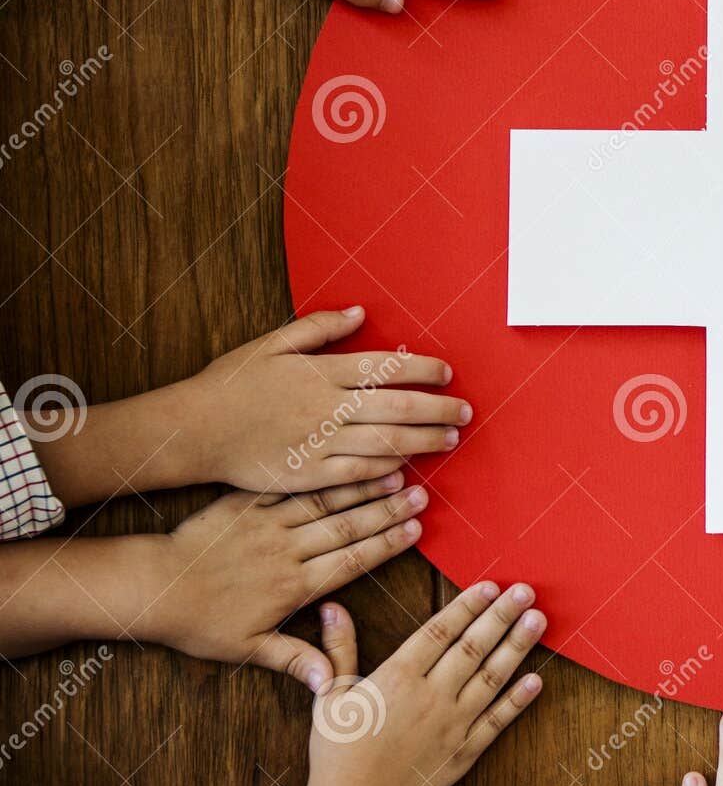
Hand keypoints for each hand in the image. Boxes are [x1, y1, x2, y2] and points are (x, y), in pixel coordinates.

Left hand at [141, 474, 427, 687]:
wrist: (154, 588)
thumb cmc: (200, 625)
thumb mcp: (247, 650)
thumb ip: (294, 660)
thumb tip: (331, 685)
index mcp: (292, 587)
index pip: (351, 562)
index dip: (387, 545)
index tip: (416, 531)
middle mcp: (287, 551)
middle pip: (347, 528)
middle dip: (388, 511)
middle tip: (421, 497)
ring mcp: (267, 524)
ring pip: (324, 503)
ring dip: (362, 488)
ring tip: (395, 473)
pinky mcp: (246, 505)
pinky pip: (289, 486)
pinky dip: (319, 475)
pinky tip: (341, 460)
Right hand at [178, 307, 467, 490]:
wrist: (193, 430)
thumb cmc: (232, 384)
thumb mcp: (271, 344)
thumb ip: (318, 327)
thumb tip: (360, 311)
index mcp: (321, 372)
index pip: (385, 366)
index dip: (422, 369)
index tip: (447, 373)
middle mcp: (326, 406)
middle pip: (396, 406)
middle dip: (438, 408)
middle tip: (465, 411)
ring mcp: (319, 442)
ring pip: (384, 441)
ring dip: (423, 440)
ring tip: (450, 439)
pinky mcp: (308, 474)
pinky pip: (357, 472)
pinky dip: (386, 469)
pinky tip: (407, 468)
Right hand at [307, 584, 544, 785]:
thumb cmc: (339, 753)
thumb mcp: (330, 695)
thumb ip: (338, 648)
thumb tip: (331, 606)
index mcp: (398, 677)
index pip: (441, 631)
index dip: (467, 605)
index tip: (491, 585)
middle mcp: (431, 695)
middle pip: (473, 647)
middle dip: (501, 615)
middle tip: (526, 590)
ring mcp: (452, 724)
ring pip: (491, 677)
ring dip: (517, 647)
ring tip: (538, 620)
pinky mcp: (464, 751)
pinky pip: (497, 721)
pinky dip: (518, 700)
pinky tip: (537, 680)